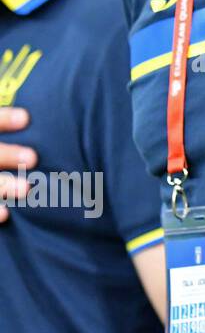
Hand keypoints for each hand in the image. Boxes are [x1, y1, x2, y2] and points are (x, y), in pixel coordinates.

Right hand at [0, 107, 35, 223]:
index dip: (5, 119)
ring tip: (26, 189)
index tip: (26, 118)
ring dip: (4, 185)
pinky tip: (6, 214)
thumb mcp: (16, 145)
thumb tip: (70, 125)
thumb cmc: (19, 161)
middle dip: (8, 154)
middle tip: (33, 158)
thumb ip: (32, 136)